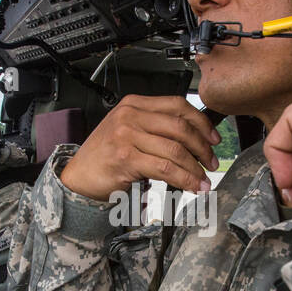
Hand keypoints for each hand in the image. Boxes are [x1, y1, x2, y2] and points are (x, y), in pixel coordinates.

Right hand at [59, 94, 221, 200]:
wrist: (78, 178)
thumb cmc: (104, 158)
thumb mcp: (128, 132)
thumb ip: (154, 128)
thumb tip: (193, 138)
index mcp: (134, 104)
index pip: (177, 105)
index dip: (201, 122)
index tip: (213, 138)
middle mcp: (130, 115)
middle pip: (180, 126)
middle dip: (202, 147)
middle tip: (211, 162)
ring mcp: (126, 135)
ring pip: (175, 149)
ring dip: (195, 168)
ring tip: (203, 180)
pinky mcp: (126, 158)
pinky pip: (165, 168)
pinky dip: (184, 179)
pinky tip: (191, 186)